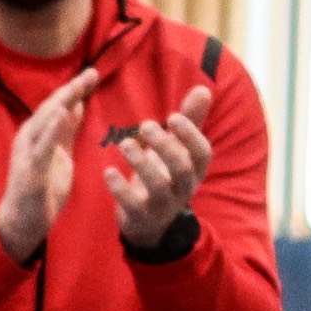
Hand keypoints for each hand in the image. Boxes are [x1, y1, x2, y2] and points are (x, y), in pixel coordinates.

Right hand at [0, 69, 97, 263]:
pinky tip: (63, 113)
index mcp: (38, 133)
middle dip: (72, 89)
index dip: (75, 89)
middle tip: (91, 73)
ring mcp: (27, 151)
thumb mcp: (60, 154)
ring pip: (44, 120)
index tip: (94, 73)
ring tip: (78, 86)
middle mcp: (29, 136)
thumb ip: (66, 131)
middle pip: (52, 107)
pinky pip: (42, 144)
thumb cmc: (43, 187)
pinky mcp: (29, 167)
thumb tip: (77, 104)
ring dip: (62, 101)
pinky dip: (51, 127)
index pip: (59, 105)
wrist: (24, 220)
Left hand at [105, 85, 213, 247]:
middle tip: (145, 125)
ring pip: (158, 186)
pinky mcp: (141, 216)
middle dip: (165, 146)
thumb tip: (203, 88)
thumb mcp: (178, 148)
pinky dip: (120, 189)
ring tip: (125, 144)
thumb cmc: (166, 174)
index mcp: (195, 169)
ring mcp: (163, 204)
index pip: (202, 153)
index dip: (190, 135)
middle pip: (181, 168)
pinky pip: (133, 205)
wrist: (151, 222)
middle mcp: (183, 187)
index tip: (172, 116)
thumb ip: (189, 120)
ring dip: (141, 163)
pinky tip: (108, 172)